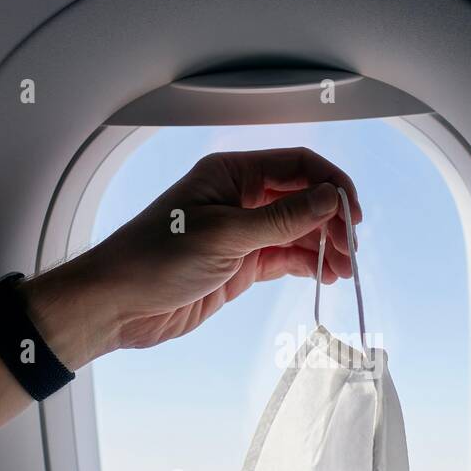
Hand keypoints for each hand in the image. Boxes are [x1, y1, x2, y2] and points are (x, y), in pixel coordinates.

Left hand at [22, 147, 362, 365]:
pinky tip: (324, 275)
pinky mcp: (240, 265)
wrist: (118, 305)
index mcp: (230, 174)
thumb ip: (281, 219)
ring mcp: (241, 232)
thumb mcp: (225, 235)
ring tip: (343, 268)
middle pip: (303, 198)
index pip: (297, 165)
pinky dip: (307, 264)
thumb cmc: (154, 259)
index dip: (331, 185)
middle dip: (331, 220)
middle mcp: (239, 198)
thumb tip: (330, 199)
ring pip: (297, 230)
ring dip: (324, 245)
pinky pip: (285, 257)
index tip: (352, 214)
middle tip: (349, 249)